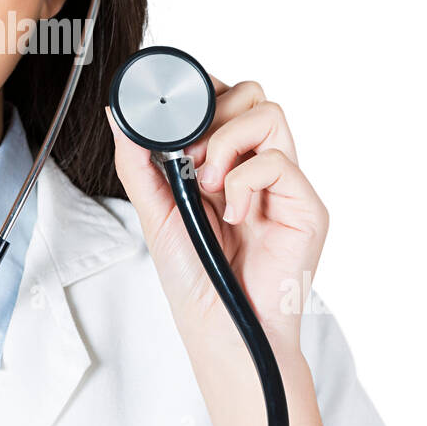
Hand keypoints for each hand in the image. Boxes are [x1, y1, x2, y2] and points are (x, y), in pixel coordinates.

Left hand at [106, 78, 327, 353]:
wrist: (222, 331)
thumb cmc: (195, 280)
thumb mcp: (155, 213)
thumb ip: (137, 163)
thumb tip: (120, 117)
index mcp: (226, 163)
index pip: (225, 98)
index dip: (202, 94)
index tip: (171, 119)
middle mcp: (257, 167)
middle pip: (251, 93)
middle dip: (213, 113)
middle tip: (191, 161)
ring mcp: (284, 185)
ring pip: (269, 113)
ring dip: (226, 142)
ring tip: (208, 185)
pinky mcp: (306, 207)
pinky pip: (278, 161)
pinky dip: (245, 182)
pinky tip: (234, 216)